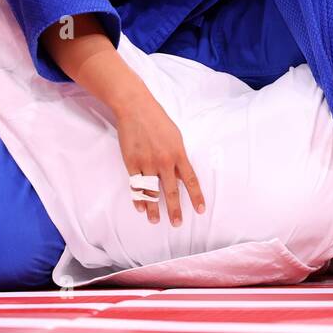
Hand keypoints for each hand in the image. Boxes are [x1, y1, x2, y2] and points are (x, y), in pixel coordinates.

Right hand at [114, 95, 204, 226]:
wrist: (135, 108)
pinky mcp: (131, 162)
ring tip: (156, 221)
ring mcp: (147, 163)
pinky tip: (140, 208)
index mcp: (178, 154)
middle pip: (171, 191)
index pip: (191, 180)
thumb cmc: (158, 120)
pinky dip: (138, 198)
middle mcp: (164, 161)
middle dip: (175, 210)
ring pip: (151, 192)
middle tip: (177, 224)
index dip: (196, 196)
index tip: (200, 210)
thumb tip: (182, 176)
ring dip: (154, 208)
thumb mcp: (175, 137)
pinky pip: (136, 185)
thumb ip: (179, 157)